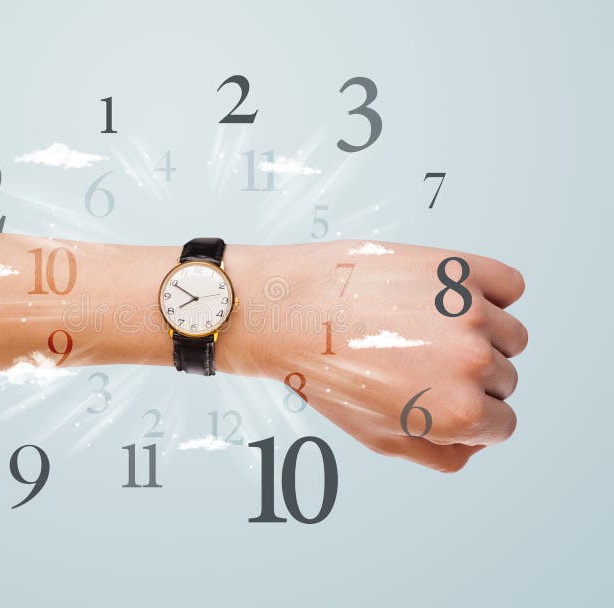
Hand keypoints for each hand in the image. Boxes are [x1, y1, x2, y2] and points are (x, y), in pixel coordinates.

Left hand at [219, 240, 527, 471]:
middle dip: (468, 377)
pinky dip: (491, 292)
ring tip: (424, 328)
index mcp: (457, 413)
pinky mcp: (458, 269)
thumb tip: (475, 443)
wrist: (287, 311)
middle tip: (416, 360)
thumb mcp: (379, 437)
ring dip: (481, 336)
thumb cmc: (323, 372)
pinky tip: (449, 299)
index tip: (437, 396)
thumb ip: (440, 454)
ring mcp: (470, 311)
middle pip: (504, 379)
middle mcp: (473, 363)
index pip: (502, 423)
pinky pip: (509, 285)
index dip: (470, 414)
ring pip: (510, 335)